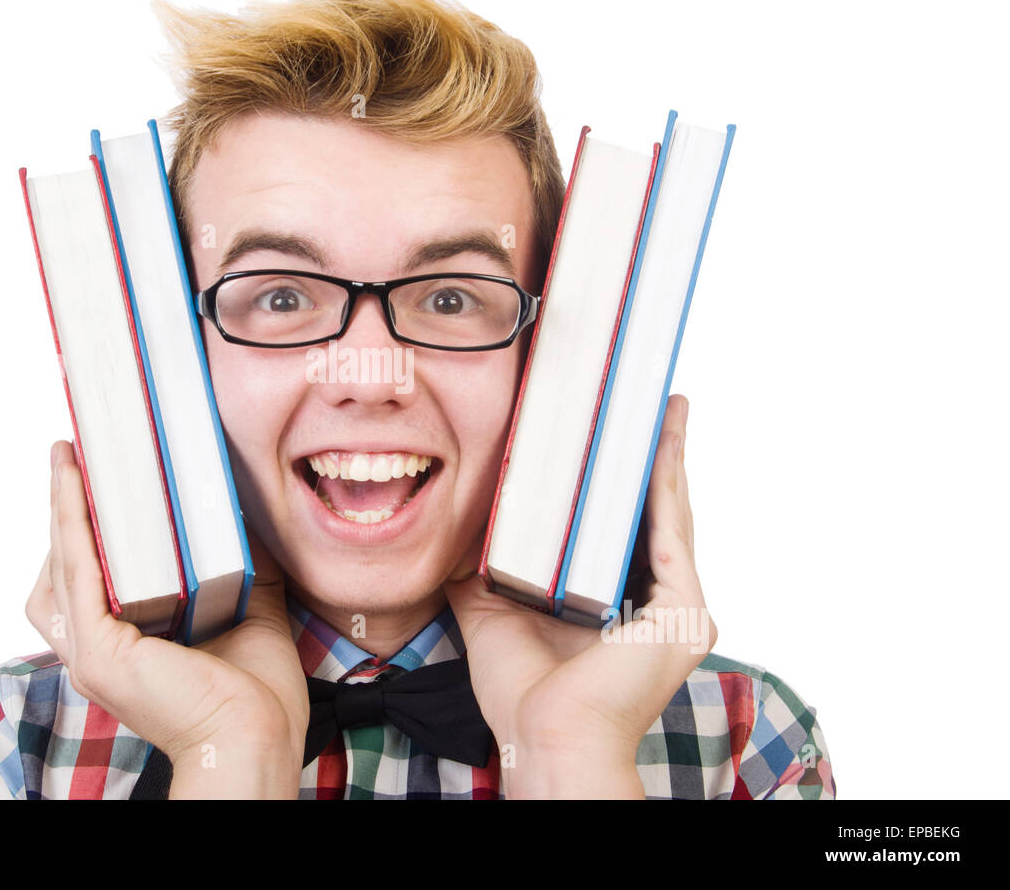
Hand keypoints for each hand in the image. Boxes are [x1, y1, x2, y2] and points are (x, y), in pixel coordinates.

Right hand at [26, 441, 308, 797]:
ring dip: (62, 506)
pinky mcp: (97, 650)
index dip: (86, 528)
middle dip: (66, 508)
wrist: (256, 738)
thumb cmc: (255, 694)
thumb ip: (236, 564)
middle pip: (65, 564)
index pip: (89, 578)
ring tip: (68, 458)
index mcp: (124, 646)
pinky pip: (77, 571)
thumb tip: (239, 512)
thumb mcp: (248, 608)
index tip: (94, 480)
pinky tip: (75, 488)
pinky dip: (72, 525)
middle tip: (73, 454)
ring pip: (63, 562)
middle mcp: (95, 651)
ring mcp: (89, 653)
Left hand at [443, 394, 715, 797]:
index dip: (624, 483)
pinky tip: (658, 450)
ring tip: (669, 412)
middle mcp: (660, 607)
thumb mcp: (492, 609)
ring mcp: (678, 610)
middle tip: (658, 407)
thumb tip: (462, 528)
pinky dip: (665, 488)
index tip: (617, 438)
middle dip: (658, 459)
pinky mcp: (684, 611)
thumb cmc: (522, 694)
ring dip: (669, 461)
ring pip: (673, 516)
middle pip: (659, 515)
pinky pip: (671, 534)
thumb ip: (484, 566)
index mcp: (621, 607)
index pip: (627, 531)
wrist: (543, 737)